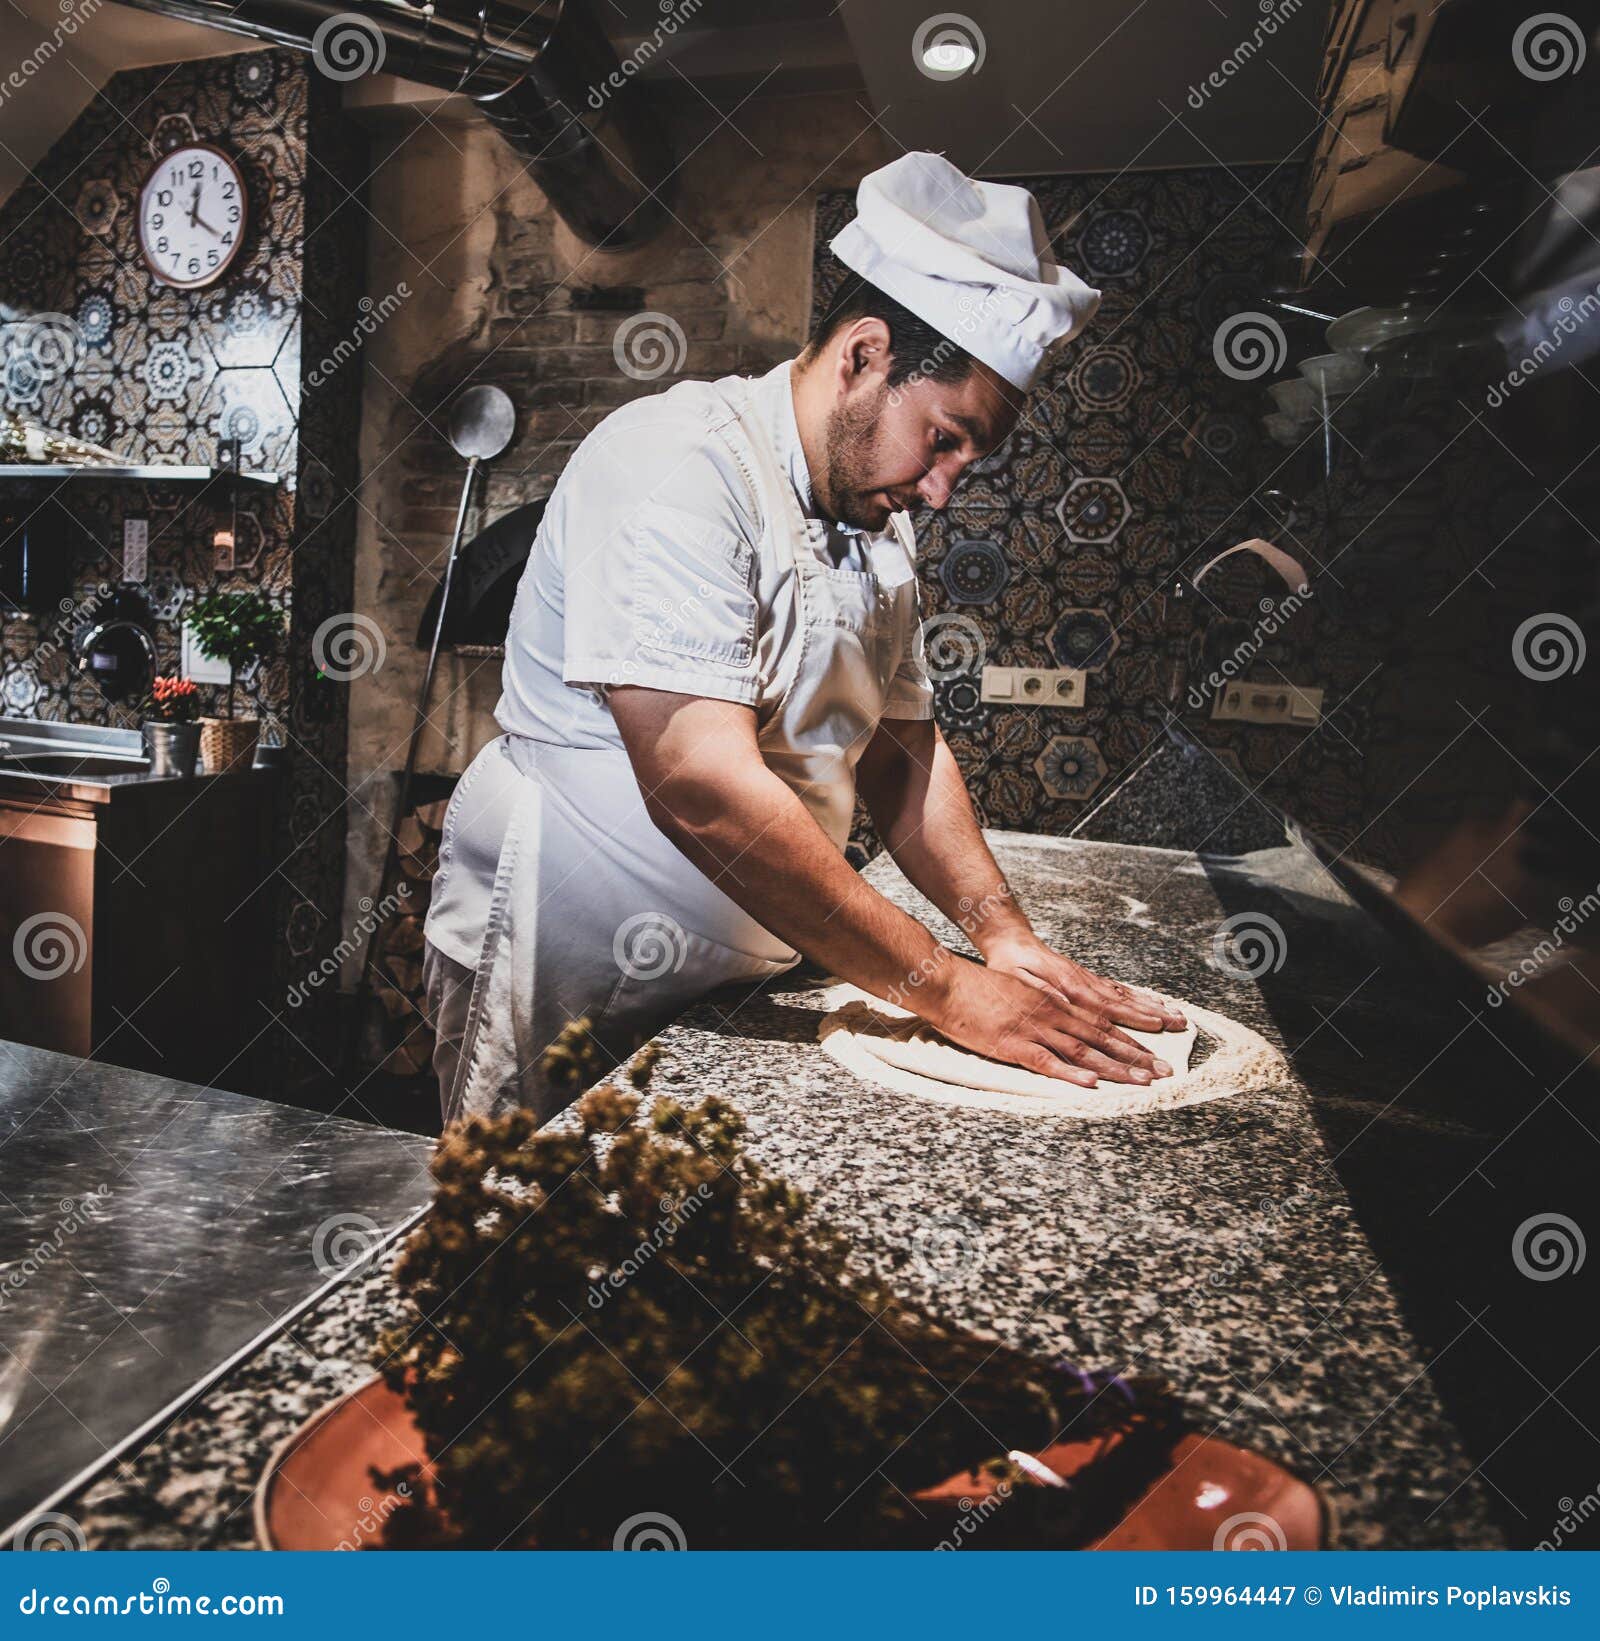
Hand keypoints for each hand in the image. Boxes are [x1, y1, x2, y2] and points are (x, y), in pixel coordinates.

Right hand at [917, 954, 1171, 1087]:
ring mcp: (1034, 1029)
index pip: (1102, 1022)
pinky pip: (1047, 1062)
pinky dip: (1070, 1075)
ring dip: (1116, 1068)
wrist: (948, 983)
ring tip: (1142, 1081)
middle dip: (1137, 1056)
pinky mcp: (1013, 1045)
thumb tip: (1064, 1016)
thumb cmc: (980, 987)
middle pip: (1102, 1038)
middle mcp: (1052, 1014)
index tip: (1154, 1052)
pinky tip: (1091, 1084)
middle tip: (1165, 1071)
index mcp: (1054, 1002)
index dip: (1130, 1039)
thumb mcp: (1020, 990)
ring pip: (1083, 1052)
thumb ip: (1043, 1004)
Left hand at [979, 930, 1186, 1035]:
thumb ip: (1039, 995)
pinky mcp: (1087, 978)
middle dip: (1153, 1021)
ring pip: (1126, 996)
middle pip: (1123, 1007)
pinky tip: (1155, 1004)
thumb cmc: (1009, 964)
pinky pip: (1118, 989)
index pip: (1105, 1012)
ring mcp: (1088, 980)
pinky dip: (1139, 998)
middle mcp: (1084, 983)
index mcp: (1068, 988)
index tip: (1154, 1036)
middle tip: (1178, 1034)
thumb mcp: (1014, 981)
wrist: (1011, 938)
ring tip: (1178, 1018)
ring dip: (1153, 1009)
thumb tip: (1063, 1008)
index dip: (1131, 1025)